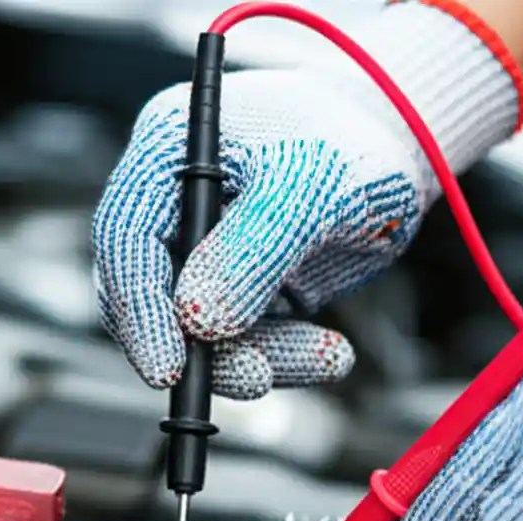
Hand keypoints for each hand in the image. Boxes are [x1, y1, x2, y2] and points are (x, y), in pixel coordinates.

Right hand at [93, 69, 422, 399]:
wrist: (397, 147)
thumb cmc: (350, 141)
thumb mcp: (310, 186)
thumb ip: (253, 250)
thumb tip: (197, 320)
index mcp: (169, 154)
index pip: (125, 237)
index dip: (138, 305)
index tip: (166, 366)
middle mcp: (173, 206)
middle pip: (150, 294)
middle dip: (202, 348)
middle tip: (257, 376)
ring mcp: (203, 250)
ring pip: (198, 332)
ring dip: (257, 358)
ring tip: (327, 355)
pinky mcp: (237, 288)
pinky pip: (242, 341)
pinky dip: (283, 356)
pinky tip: (329, 352)